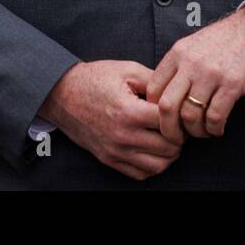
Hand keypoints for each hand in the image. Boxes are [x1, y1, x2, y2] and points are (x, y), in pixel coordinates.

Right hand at [39, 60, 184, 180]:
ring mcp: (115, 151)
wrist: (62, 94)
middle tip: (179, 124)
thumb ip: (156, 81)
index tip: (181, 109)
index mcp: (129, 112)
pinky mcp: (109, 159)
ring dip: (169, 154)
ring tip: (169, 138)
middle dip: (179, 136)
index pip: (170, 123)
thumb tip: (178, 92)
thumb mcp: (127, 70)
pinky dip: (153, 165)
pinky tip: (154, 149)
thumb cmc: (95, 79)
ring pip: (158, 166)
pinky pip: (140, 174)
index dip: (181, 115)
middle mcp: (123, 136)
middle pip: (168, 147)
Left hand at [146, 4, 244, 141]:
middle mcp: (191, 63)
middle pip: (166, 107)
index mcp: (178, 53)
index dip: (154, 110)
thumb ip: (178, 66)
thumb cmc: (225, 40)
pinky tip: (217, 129)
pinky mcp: (232, 84)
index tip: (164, 119)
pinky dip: (214, 129)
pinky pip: (215, 117)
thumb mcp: (194, 45)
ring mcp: (211, 73)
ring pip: (190, 116)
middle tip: (177, 138)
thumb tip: (163, 96)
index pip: (153, 89)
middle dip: (168, 130)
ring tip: (202, 132)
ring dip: (195, 132)